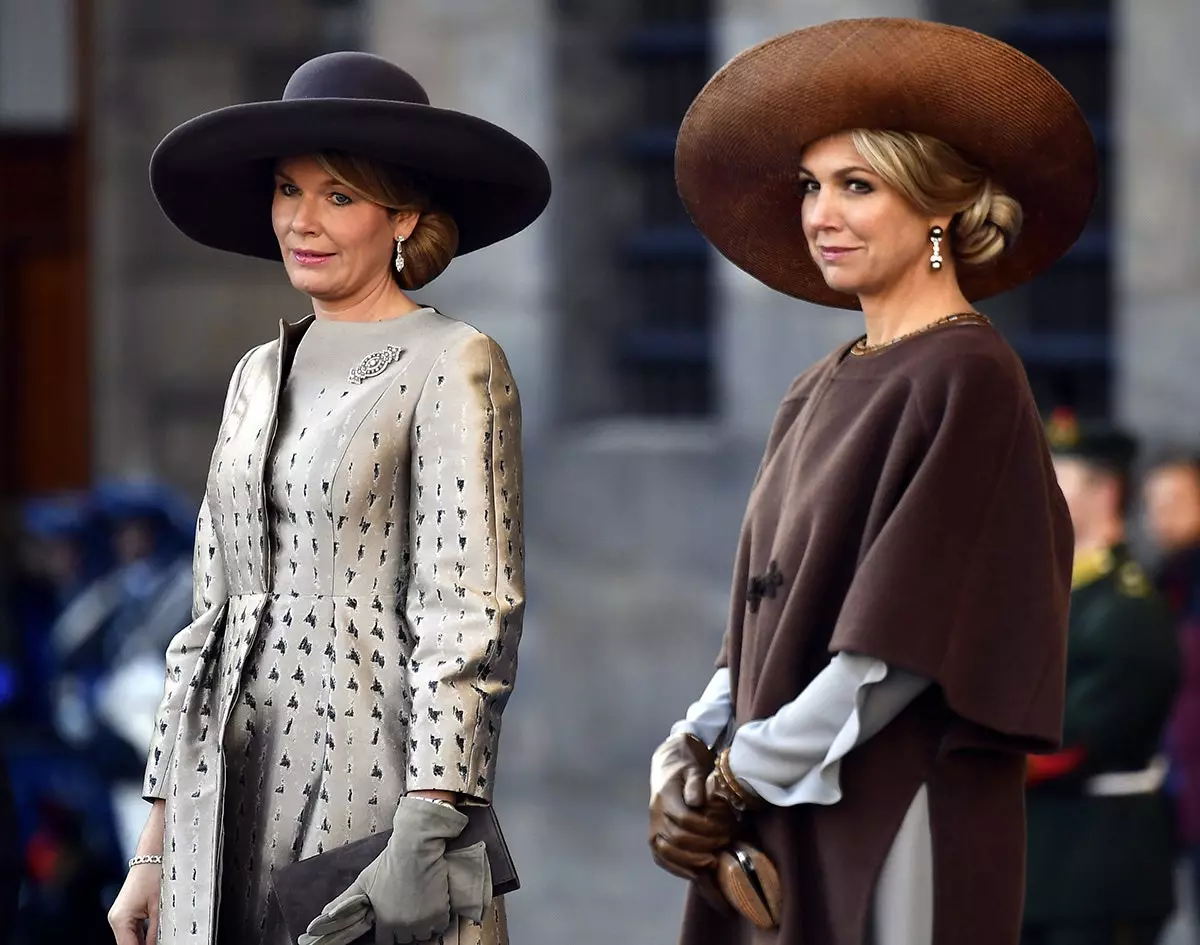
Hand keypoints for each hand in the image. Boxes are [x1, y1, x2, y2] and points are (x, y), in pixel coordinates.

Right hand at [107, 862, 160, 944]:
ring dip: (145, 943)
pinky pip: (135, 931)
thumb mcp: (161, 907)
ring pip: (132, 939)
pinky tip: (158, 937)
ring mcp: (120, 916)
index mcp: (120, 920)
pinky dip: (145, 936)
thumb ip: (157, 933)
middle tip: (165, 942)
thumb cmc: (156, 874)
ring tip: (162, 939)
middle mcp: (116, 919)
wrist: (153, 854)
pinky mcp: (127, 912)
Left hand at [307, 796, 465, 944]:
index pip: (386, 942)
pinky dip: (438, 918)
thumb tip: (322, 915)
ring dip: (423, 925)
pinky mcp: (440, 913)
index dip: (389, 931)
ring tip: (421, 908)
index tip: (393, 921)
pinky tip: (433, 904)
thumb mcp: (363, 881)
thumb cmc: (388, 863)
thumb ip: (345, 901)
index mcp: (384, 922)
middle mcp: (403, 926)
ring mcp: (423, 921)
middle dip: (406, 929)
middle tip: (408, 912)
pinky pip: (440, 927)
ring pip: (423, 935)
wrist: (415, 847)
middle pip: (406, 940)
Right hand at [649, 732, 736, 880]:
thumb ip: (695, 783)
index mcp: (665, 795)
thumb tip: (696, 801)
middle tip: (725, 842)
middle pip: (678, 838)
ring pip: (667, 852)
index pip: (684, 819)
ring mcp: (653, 827)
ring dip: (692, 860)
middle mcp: (656, 814)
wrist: (668, 766)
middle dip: (705, 844)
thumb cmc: (685, 766)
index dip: (707, 828)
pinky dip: (677, 869)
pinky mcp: (654, 837)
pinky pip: (661, 858)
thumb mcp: (693, 767)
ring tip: (713, 861)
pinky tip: (695, 873)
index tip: (726, 830)